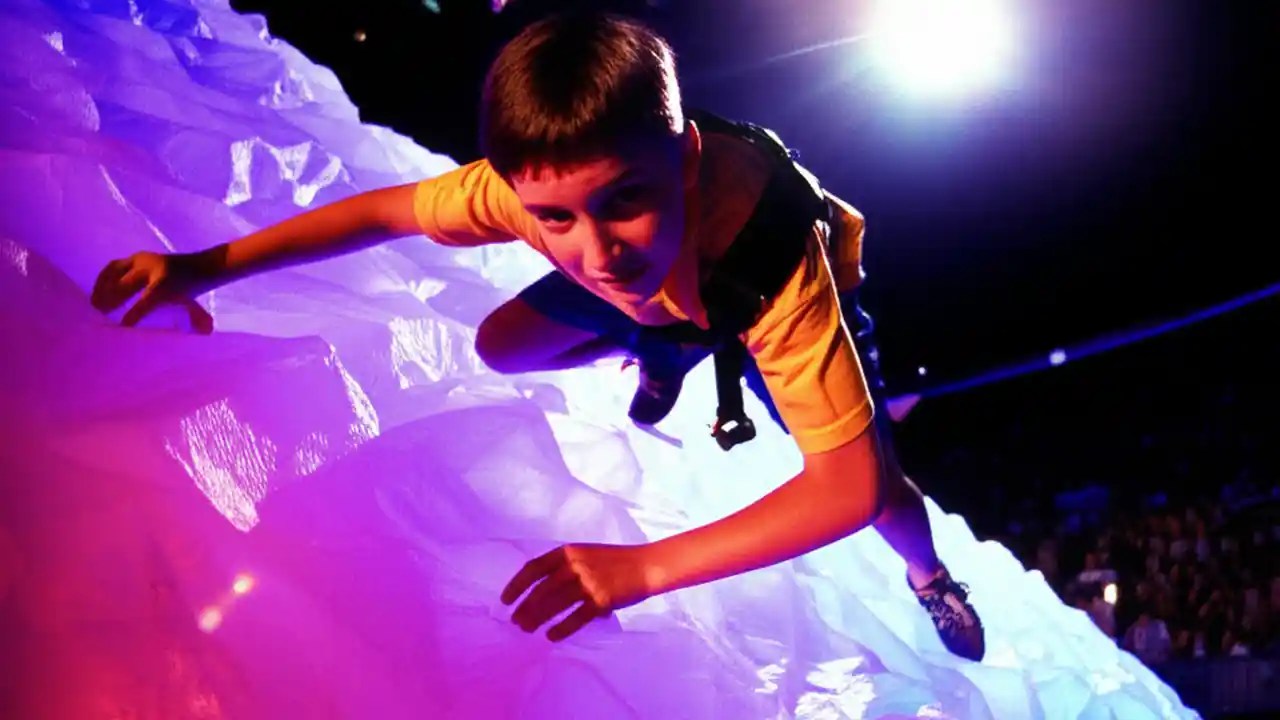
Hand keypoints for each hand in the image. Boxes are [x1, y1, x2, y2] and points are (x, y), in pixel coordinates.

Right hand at [91, 251, 212, 332]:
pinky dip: (103, 278)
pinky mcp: (134, 256)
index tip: (122, 327)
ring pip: (114, 273)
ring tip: (94, 305)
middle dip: (110, 300)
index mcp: (166, 283)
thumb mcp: (193, 307)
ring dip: (102, 288)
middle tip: (99, 315)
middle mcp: (151, 268)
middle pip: (124, 285)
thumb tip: (200, 335)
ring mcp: (141, 259)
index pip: (146, 300)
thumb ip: (194, 322)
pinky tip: (96, 293)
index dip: (133, 314)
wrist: (200, 265)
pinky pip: (113, 266)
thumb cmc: (192, 293)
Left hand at [502, 543, 658, 641]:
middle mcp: (575, 565)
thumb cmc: (615, 560)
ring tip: (528, 630)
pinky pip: (576, 618)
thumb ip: (566, 567)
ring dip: (537, 619)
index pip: (534, 568)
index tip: (505, 600)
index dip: (516, 585)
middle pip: (541, 590)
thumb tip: (541, 593)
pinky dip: (561, 629)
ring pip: (555, 605)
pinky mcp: (601, 601)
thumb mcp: (586, 554)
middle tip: (515, 622)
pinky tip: (551, 636)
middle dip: (525, 608)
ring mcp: (589, 583)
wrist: (646, 565)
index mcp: (568, 551)